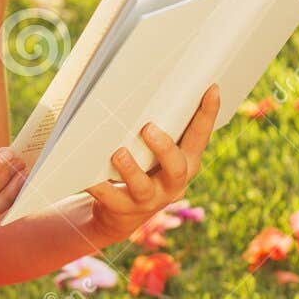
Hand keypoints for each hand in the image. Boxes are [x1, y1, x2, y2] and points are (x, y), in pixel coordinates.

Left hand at [83, 84, 220, 245]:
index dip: (208, 114)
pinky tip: (86, 174)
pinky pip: (109, 197)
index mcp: (186, 163)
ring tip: (118, 152)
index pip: (200, 137)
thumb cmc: (143, 169)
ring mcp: (148, 199)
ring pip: (142, 187)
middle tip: (148, 128)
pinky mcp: (123, 209)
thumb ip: (162, 128)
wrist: (121, 214)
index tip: (212, 88)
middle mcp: (172, 183)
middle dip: (164, 148)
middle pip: (176, 167)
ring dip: (131, 169)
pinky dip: (97, 185)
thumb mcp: (157, 152)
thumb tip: (149, 84)